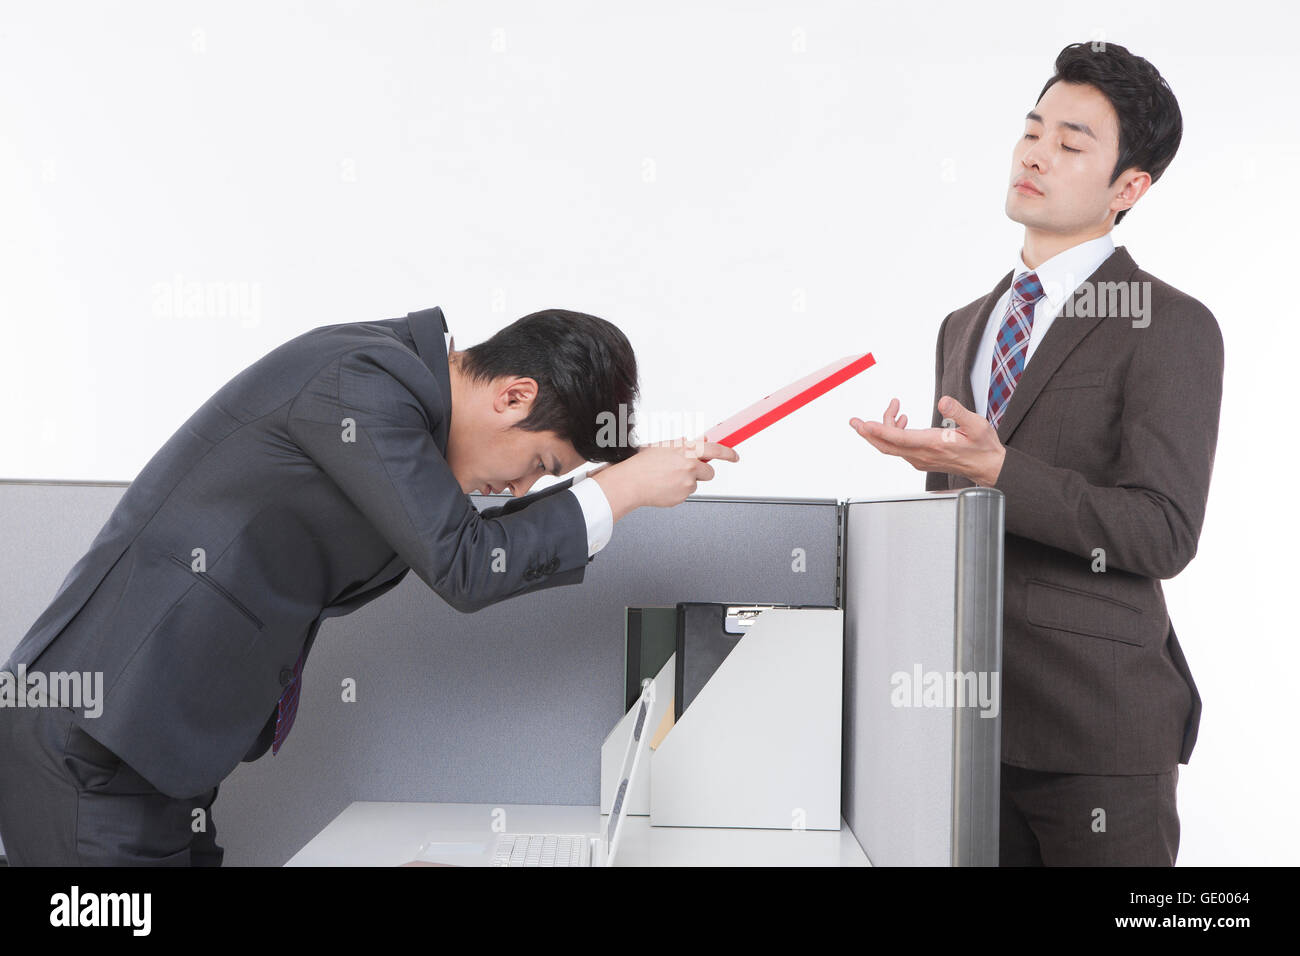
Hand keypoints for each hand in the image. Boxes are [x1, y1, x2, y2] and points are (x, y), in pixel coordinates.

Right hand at [592, 438, 739, 520]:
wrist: (630, 482)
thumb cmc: (642, 463)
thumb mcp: (663, 445)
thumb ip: (684, 443)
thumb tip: (700, 440)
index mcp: (686, 450)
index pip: (716, 450)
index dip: (728, 453)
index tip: (735, 456)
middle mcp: (689, 466)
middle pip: (709, 472)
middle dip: (701, 472)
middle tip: (686, 470)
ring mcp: (686, 483)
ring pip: (695, 484)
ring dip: (686, 481)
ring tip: (667, 478)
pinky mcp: (682, 497)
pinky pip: (685, 494)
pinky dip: (677, 491)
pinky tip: (664, 486)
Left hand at [849, 396, 1005, 486]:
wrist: (987, 466)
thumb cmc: (982, 447)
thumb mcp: (977, 425)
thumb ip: (958, 412)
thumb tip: (943, 401)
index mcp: (933, 445)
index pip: (900, 439)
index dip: (880, 430)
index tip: (865, 424)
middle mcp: (922, 454)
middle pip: (886, 445)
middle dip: (867, 432)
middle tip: (854, 421)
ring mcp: (920, 458)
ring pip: (891, 446)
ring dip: (883, 427)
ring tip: (892, 407)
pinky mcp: (921, 458)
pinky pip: (899, 447)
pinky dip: (893, 433)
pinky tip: (901, 420)